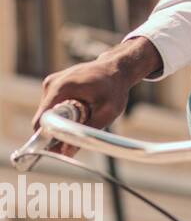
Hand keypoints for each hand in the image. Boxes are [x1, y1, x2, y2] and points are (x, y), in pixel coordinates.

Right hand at [31, 37, 161, 154]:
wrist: (118, 68)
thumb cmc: (115, 89)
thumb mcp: (107, 112)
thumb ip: (87, 132)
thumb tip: (66, 153)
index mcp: (61, 88)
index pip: (42, 119)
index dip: (45, 137)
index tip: (54, 150)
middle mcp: (51, 83)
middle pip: (44, 118)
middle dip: (56, 130)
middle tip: (74, 138)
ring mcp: (51, 82)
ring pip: (48, 112)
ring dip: (62, 120)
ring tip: (85, 116)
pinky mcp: (53, 84)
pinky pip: (53, 105)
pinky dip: (63, 112)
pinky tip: (81, 109)